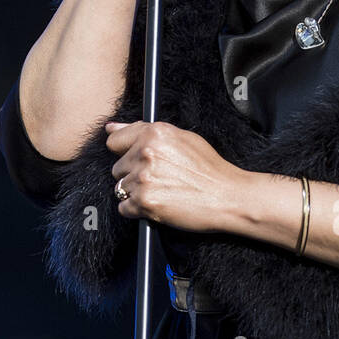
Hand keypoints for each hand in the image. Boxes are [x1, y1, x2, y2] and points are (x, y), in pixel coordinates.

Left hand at [106, 120, 245, 232]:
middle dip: (134, 174)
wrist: (228, 197)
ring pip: (120, 188)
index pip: (115, 141)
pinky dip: (137, 210)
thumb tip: (111, 128)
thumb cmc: (209, 169)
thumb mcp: (181, 138)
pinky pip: (124, 208)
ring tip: (161, 192)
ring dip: (136, 193)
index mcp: (154, 133)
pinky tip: (158, 205)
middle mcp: (146, 153)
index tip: (132, 159)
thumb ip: (144, 131)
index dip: (124, 152)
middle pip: (118, 168)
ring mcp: (143, 178)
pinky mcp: (145, 202)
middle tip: (159, 179)